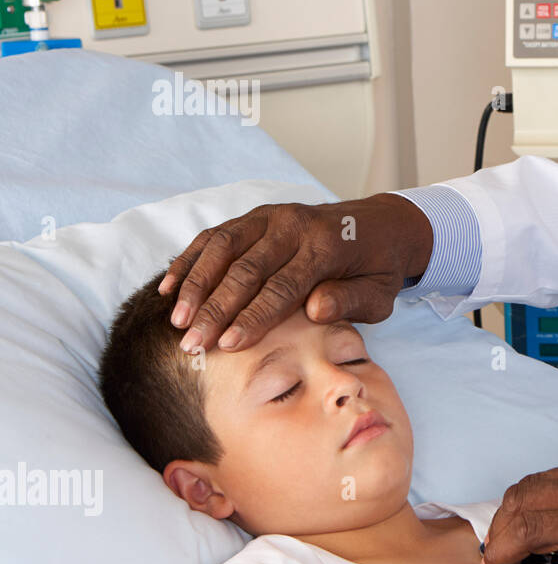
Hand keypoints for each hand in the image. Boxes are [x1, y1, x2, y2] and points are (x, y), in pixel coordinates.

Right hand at [159, 193, 433, 352]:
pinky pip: (216, 236)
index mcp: (326, 247)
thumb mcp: (379, 293)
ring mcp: (272, 216)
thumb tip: (314, 311)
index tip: (226, 347)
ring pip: (223, 248)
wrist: (383, 225)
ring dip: (195, 284)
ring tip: (176, 320)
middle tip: (191, 345)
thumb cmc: (378, 269)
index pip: (282, 288)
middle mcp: (295, 225)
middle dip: (215, 310)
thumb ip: (350, 301)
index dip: (252, 318)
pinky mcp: (257, 216)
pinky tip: (169, 287)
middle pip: (245, 269)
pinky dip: (190, 260)